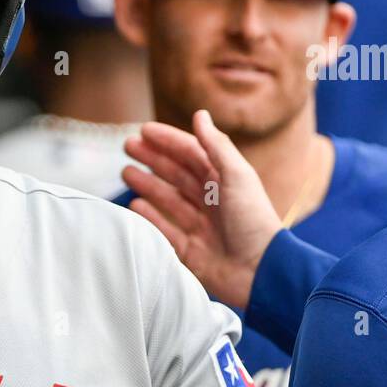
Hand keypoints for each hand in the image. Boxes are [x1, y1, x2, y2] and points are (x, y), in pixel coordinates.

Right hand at [121, 110, 281, 309]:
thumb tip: (199, 114)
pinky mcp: (190, 251)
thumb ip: (216, 146)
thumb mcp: (237, 177)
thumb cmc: (253, 221)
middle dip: (153, 159)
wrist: (260, 272)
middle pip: (177, 174)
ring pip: (169, 200)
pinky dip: (150, 217)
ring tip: (125, 172)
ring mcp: (200, 226)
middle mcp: (212, 201)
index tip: (143, 130)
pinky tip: (135, 204)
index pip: (192, 154)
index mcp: (225, 181)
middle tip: (127, 147)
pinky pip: (165, 230)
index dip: (169, 140)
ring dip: (148, 184)